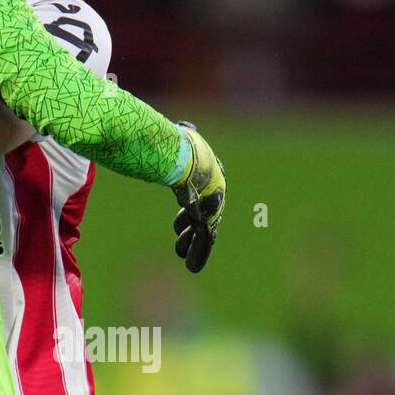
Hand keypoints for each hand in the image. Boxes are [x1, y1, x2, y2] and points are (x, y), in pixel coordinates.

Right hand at [170, 122, 225, 272]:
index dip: (189, 215)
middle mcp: (216, 192)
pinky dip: (199, 254)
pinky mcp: (209, 219)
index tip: (179, 226)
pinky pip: (206, 241)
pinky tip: (192, 267)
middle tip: (178, 246)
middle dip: (190, 234)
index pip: (202, 201)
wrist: (184, 157)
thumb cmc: (179, 146)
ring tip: (183, 259)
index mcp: (211, 176)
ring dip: (194, 247)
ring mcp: (214, 207)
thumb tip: (186, 126)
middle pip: (205, 219)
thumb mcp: (185, 138)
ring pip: (205, 233)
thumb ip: (186, 135)